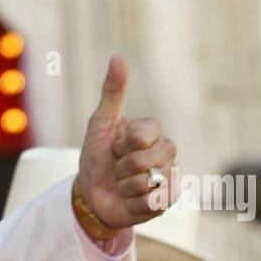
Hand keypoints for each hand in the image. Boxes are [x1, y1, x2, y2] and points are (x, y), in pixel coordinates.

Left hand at [75, 54, 177, 229]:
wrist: (91, 195)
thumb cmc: (96, 157)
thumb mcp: (100, 124)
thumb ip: (112, 93)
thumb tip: (118, 57)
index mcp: (154, 131)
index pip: (143, 134)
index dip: (122, 144)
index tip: (115, 147)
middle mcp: (167, 151)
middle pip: (147, 159)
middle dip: (123, 167)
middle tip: (117, 168)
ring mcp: (169, 176)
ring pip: (148, 182)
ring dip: (125, 186)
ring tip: (123, 184)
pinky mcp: (167, 201)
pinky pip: (154, 201)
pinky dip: (133, 203)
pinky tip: (131, 200)